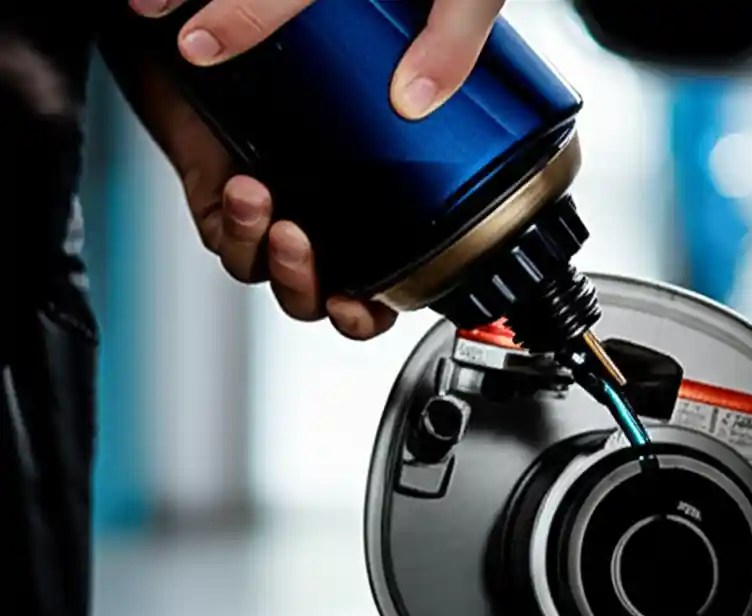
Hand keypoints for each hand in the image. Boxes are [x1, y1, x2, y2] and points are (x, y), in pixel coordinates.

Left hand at [126, 0, 505, 338]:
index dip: (380, 307)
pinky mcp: (224, 219)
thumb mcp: (353, 104)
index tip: (370, 300)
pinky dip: (240, 226)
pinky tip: (247, 192)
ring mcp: (272, 229)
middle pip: (325, 299)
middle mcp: (321, 233)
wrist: (204, 54)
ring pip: (276, 280)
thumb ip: (392, 128)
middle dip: (318, 290)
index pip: (383, 287)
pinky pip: (231, 247)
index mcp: (364, 224)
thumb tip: (428, 111)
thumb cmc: (287, 69)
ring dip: (281, 265)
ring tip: (281, 224)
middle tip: (314, 259)